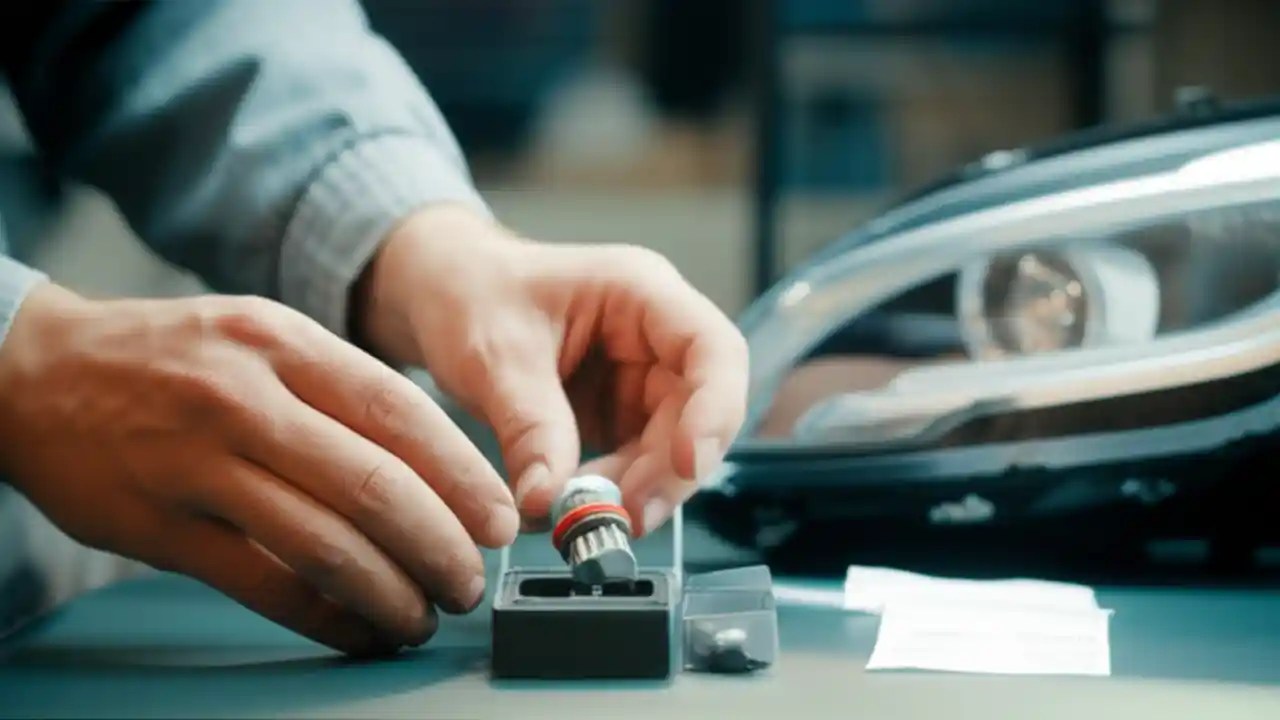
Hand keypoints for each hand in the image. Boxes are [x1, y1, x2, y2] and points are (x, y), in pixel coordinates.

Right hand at [0, 283, 518, 654]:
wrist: (37, 372)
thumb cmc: (171, 359)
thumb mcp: (259, 337)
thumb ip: (340, 390)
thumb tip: (439, 464)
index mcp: (283, 343)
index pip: (400, 414)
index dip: (464, 476)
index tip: (500, 519)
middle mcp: (245, 399)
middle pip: (375, 486)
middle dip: (442, 545)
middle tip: (471, 579)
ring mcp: (198, 464)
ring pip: (325, 543)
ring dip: (392, 591)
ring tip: (425, 613)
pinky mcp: (162, 528)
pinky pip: (266, 584)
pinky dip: (328, 616)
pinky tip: (361, 629)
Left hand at [357, 205, 748, 533]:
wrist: (438, 292)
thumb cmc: (468, 291)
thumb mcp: (493, 354)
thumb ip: (529, 426)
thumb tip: (550, 502)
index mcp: (640, 292)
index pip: (713, 351)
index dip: (714, 410)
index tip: (688, 462)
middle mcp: (654, 335)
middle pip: (700, 411)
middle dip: (667, 470)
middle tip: (620, 515)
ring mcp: (639, 376)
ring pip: (672, 446)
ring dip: (639, 487)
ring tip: (583, 513)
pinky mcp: (618, 413)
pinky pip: (636, 462)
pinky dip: (612, 490)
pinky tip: (575, 504)